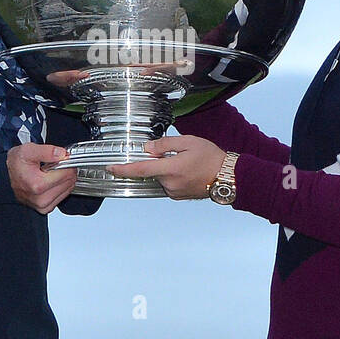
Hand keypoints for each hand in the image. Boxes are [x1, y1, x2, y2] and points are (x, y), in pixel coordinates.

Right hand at [8, 144, 78, 213]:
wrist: (5, 176)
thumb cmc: (16, 165)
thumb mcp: (27, 150)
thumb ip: (46, 151)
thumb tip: (61, 154)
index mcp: (37, 185)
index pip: (67, 173)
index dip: (65, 162)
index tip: (60, 158)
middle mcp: (41, 199)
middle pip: (69, 181)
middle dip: (65, 170)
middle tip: (54, 164)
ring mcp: (43, 206)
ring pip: (68, 189)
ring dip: (63, 179)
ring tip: (50, 172)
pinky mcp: (45, 209)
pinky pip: (63, 196)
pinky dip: (60, 187)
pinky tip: (50, 181)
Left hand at [107, 135, 225, 199]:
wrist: (228, 177)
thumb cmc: (212, 158)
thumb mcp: (188, 142)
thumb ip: (165, 144)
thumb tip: (149, 148)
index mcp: (170, 169)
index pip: (140, 169)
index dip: (123, 169)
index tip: (111, 168)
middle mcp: (170, 184)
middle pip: (153, 171)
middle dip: (159, 161)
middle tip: (178, 154)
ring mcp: (174, 192)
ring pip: (161, 177)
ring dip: (167, 169)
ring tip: (187, 162)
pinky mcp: (179, 196)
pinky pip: (168, 183)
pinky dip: (172, 176)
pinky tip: (187, 170)